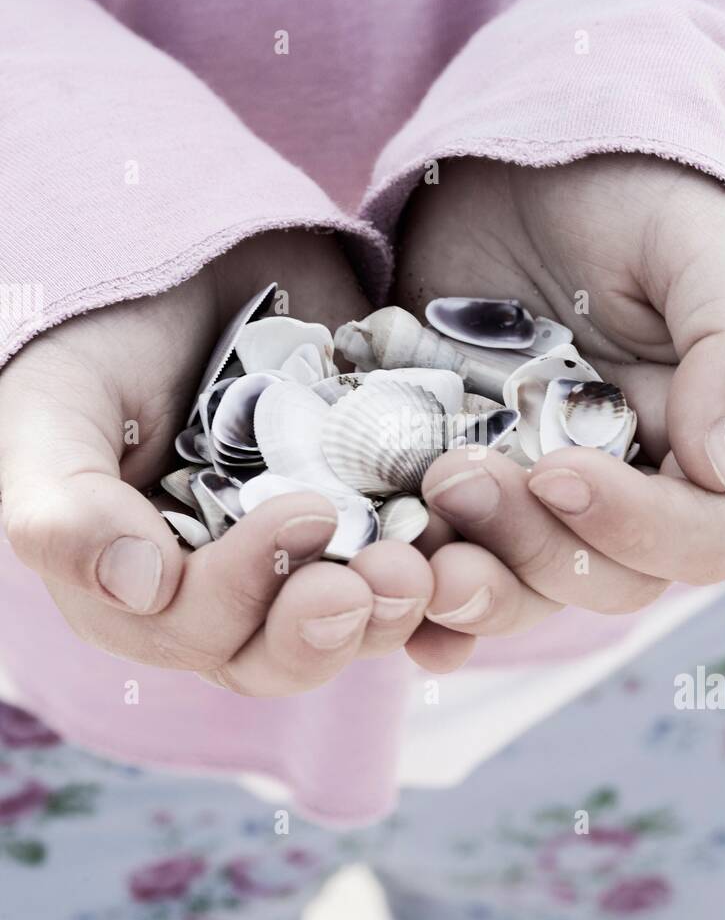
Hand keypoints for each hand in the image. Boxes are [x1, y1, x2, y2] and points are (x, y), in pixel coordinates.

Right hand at [0, 231, 441, 693]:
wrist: (196, 263)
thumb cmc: (102, 337)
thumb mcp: (57, 408)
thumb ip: (66, 505)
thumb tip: (137, 587)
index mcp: (137, 589)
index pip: (191, 632)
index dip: (247, 591)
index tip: (305, 512)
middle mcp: (222, 593)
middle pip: (275, 656)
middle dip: (331, 628)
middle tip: (388, 576)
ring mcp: (302, 563)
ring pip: (350, 628)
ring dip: (395, 611)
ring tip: (430, 567)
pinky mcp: (369, 524)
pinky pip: (413, 583)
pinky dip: (447, 593)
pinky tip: (472, 574)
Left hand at [395, 155, 724, 642]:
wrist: (519, 169)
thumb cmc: (633, 194)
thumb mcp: (698, 248)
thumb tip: (720, 467)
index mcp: (712, 447)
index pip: (701, 539)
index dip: (634, 528)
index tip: (558, 468)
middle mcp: (634, 491)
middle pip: (601, 581)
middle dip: (528, 546)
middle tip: (456, 473)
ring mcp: (543, 499)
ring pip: (520, 590)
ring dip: (465, 584)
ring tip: (406, 538)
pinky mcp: (466, 488)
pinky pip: (447, 568)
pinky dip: (416, 594)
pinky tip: (378, 578)